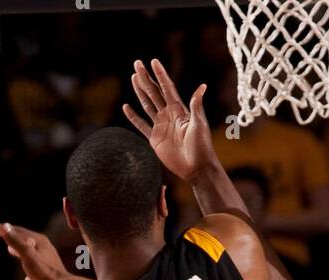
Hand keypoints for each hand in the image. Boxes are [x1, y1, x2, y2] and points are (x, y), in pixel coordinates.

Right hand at [0, 222, 79, 279]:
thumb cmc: (43, 270)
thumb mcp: (26, 253)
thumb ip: (15, 240)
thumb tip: (5, 226)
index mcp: (39, 241)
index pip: (19, 231)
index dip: (5, 228)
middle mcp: (45, 249)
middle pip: (25, 240)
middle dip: (13, 237)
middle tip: (2, 234)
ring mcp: (47, 262)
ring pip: (30, 254)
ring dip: (20, 251)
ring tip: (11, 251)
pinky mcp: (48, 275)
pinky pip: (36, 271)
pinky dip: (29, 271)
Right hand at [123, 59, 212, 182]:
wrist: (196, 168)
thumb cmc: (202, 146)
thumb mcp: (199, 124)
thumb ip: (196, 106)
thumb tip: (202, 86)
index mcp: (179, 109)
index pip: (167, 88)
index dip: (160, 75)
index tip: (153, 61)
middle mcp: (169, 115)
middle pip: (154, 92)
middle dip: (146, 78)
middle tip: (137, 63)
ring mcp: (161, 126)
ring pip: (147, 104)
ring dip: (140, 91)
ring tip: (133, 77)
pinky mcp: (155, 139)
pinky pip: (141, 125)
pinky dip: (133, 117)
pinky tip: (126, 107)